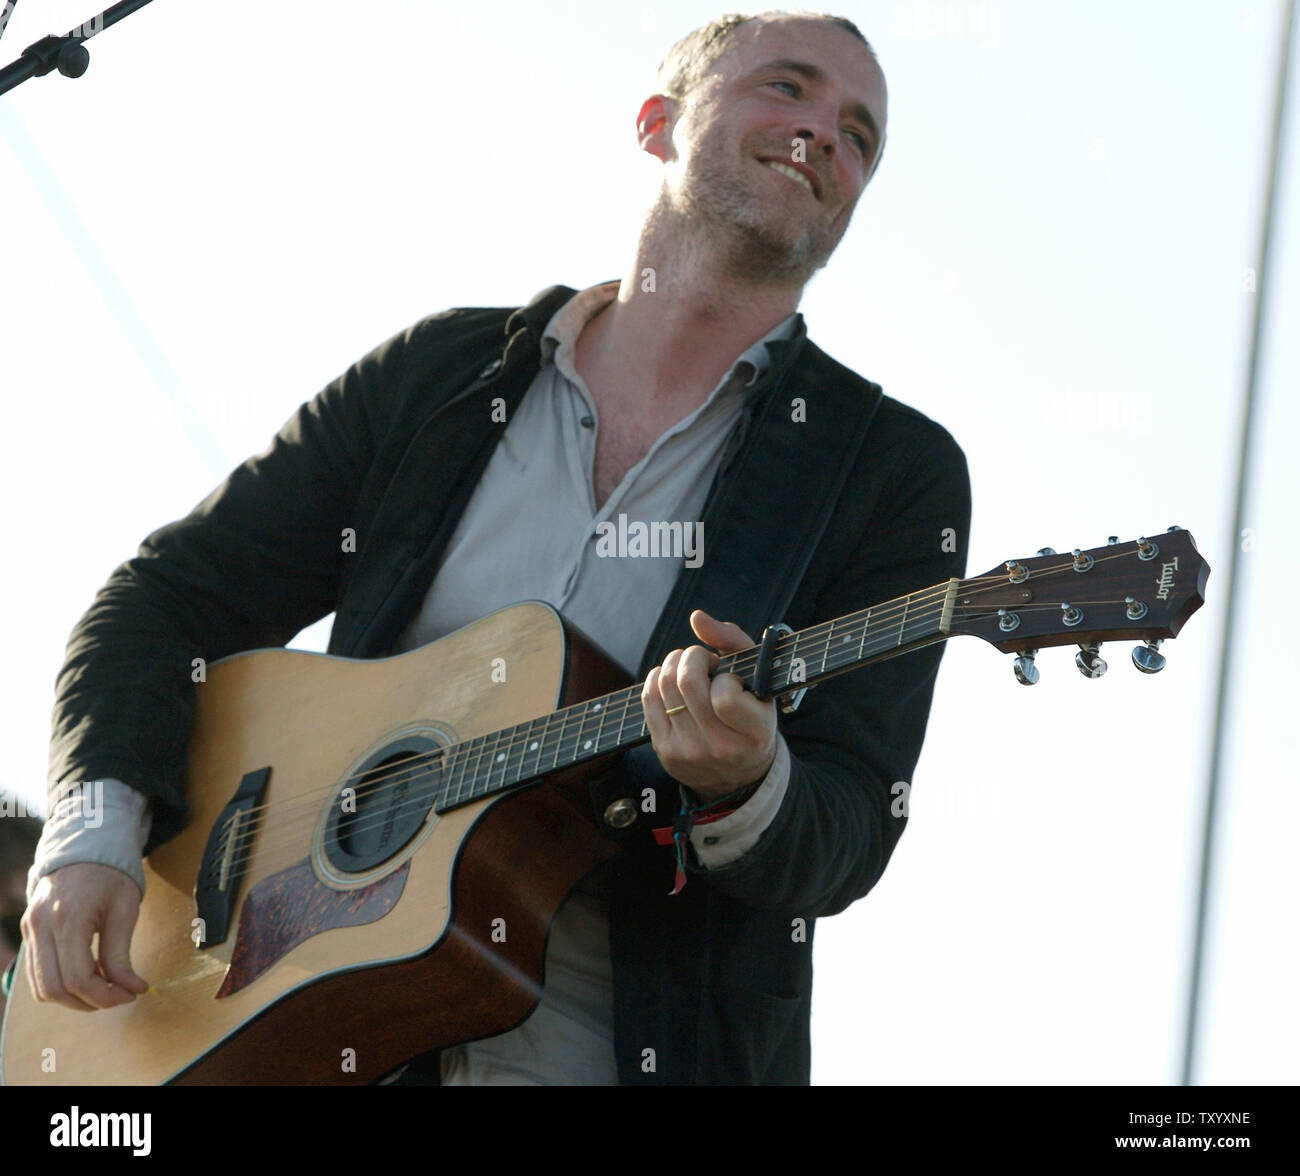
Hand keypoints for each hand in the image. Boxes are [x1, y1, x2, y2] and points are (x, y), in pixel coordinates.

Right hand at [22, 862, 148, 1011]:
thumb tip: (131, 989)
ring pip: (42, 987)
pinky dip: (61, 984)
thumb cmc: (111, 875)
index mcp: (68, 918)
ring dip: (73, 998)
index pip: (77, 978)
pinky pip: (37, 973)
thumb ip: (121, 953)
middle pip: (55, 989)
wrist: (85, 847)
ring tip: (104, 987)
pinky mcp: (29, 931)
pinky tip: (87, 975)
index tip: (130, 994)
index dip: (104, 995)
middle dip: (89, 1002)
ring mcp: (30, 929)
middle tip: (119, 995)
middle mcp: (41, 926)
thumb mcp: (125, 909)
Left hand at [642, 609, 776, 803]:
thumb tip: (696, 618)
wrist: (738, 774)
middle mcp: (721, 747)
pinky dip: (657, 678)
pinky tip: (670, 679)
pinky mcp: (665, 751)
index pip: (725, 695)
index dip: (723, 675)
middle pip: (687, 684)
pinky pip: (648, 699)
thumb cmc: (750, 713)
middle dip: (692, 656)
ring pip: (664, 688)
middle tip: (702, 659)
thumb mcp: (757, 678)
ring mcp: (690, 752)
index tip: (729, 676)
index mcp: (754, 731)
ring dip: (674, 664)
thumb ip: (733, 641)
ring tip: (687, 667)